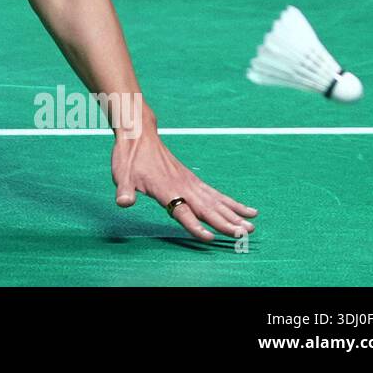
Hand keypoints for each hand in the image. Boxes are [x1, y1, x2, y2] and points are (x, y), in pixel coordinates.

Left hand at [111, 113, 257, 240]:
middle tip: (244, 234)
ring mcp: (191, 183)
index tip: (209, 237)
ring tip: (251, 228)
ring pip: (216, 202)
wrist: (139, 134)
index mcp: (165, 189)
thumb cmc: (129, 157)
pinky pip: (217, 194)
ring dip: (234, 215)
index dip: (194, 225)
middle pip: (206, 208)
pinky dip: (232, 204)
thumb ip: (124, 190)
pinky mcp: (194, 180)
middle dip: (225, 223)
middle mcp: (182, 186)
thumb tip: (123, 203)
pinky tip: (247, 211)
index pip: (181, 210)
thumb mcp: (120, 174)